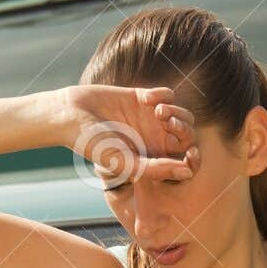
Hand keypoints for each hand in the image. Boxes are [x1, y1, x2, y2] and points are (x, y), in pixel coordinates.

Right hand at [58, 83, 199, 184]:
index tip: (191, 153)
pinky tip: (145, 98)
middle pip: (189, 135)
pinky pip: (168, 94)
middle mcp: (155, 140)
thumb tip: (187, 173)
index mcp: (154, 160)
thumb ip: (157, 169)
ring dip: (176, 111)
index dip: (194, 158)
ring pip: (182, 114)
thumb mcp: (126, 162)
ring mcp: (150, 119)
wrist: (72, 115)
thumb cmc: (95, 145)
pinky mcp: (143, 98)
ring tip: (157, 111)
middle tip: (167, 125)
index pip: (186, 161)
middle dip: (185, 129)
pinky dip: (162, 95)